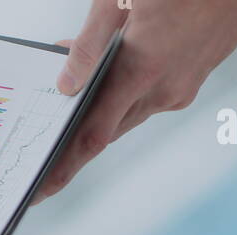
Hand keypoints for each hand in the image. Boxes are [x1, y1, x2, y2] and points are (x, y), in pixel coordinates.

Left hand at [34, 0, 236, 201]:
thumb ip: (90, 42)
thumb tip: (65, 83)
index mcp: (142, 69)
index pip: (93, 135)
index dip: (64, 165)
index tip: (42, 190)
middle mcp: (164, 90)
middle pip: (108, 128)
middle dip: (76, 139)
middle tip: (44, 146)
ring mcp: (182, 88)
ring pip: (130, 112)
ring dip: (103, 110)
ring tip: (72, 98)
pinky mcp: (194, 79)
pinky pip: (151, 97)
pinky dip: (127, 92)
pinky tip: (113, 73)